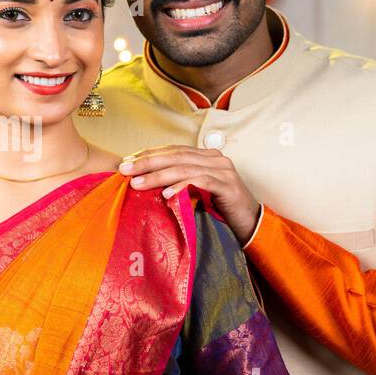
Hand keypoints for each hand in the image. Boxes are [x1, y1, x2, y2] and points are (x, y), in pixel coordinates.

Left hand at [119, 144, 260, 244]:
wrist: (251, 223)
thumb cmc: (219, 209)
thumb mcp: (195, 192)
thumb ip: (178, 182)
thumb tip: (144, 182)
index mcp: (205, 156)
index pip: (172, 150)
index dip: (148, 154)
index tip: (126, 161)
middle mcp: (215, 158)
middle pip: (175, 155)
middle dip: (147, 162)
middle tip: (124, 169)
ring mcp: (223, 171)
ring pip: (184, 167)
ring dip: (158, 175)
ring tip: (138, 183)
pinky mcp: (228, 186)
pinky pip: (201, 182)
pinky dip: (182, 186)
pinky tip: (166, 194)